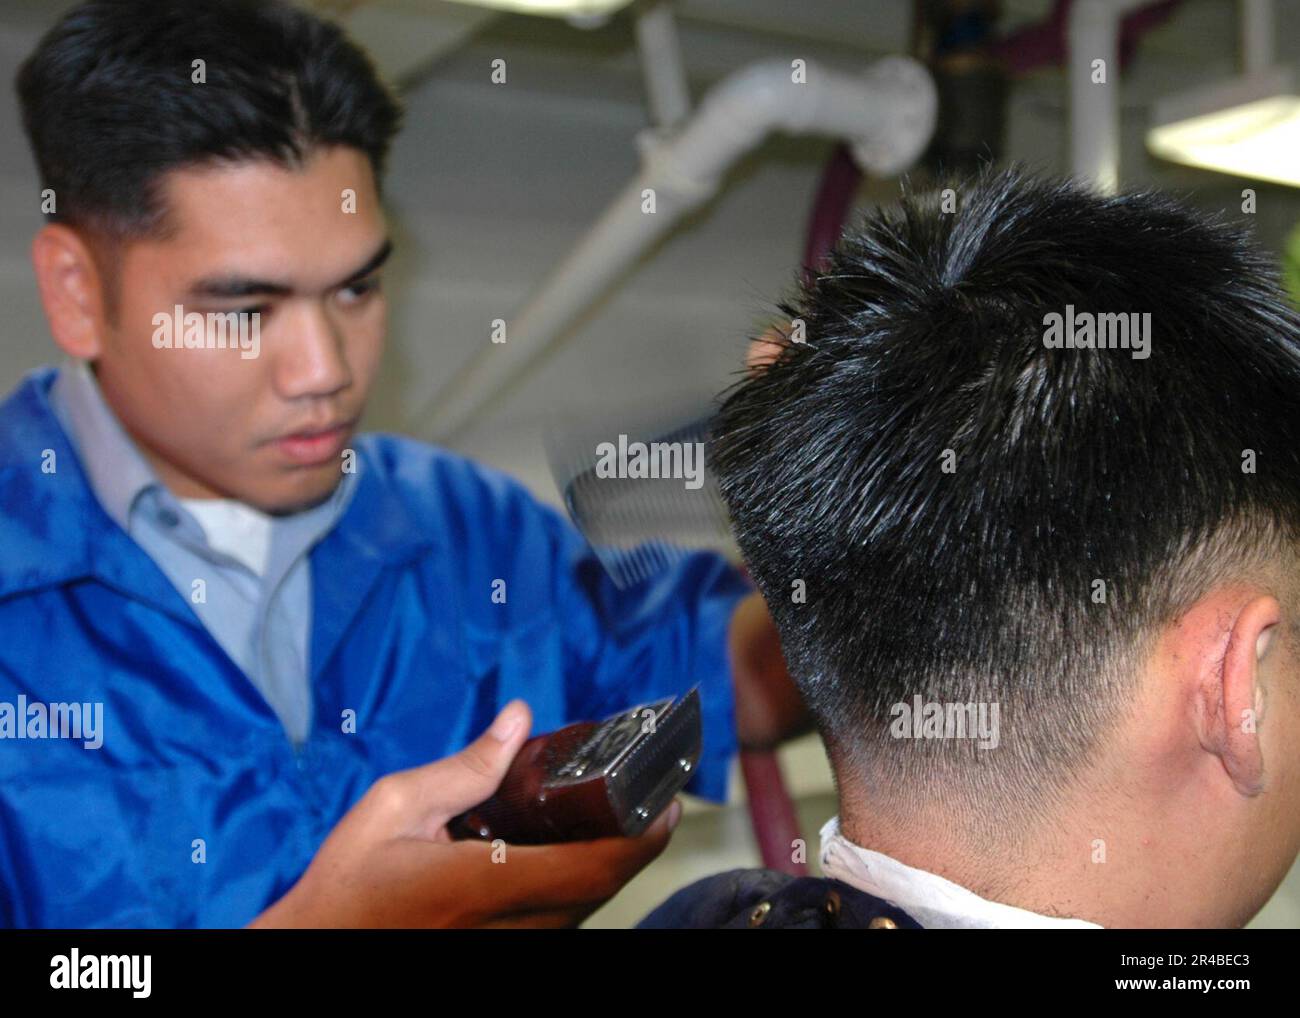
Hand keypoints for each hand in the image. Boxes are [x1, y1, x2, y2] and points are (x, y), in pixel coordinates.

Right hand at [247, 700, 681, 927]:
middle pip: (602, 887)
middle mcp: (512, 927)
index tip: (667, 799)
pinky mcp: (505, 951)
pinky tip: (564, 849)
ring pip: (585, 906)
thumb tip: (519, 720)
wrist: (317, 949)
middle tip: (645, 790)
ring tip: (611, 810)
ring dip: (607, 861)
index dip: (643, 834)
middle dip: (633, 839)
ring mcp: (512, 946)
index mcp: (486, 885)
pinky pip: (560, 917)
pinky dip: (577, 882)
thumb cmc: (347, 884)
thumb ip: (466, 767)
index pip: (594, 865)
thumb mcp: (395, 809)